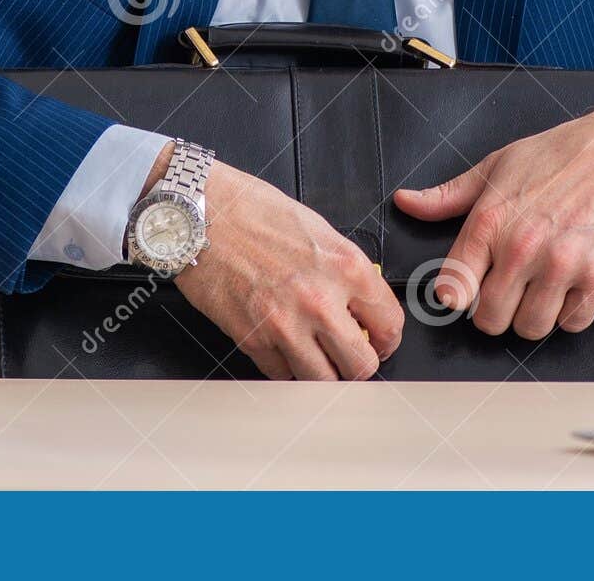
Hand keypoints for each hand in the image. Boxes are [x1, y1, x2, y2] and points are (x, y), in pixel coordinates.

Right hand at [170, 158, 403, 380]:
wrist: (202, 212)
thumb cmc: (253, 210)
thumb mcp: (318, 229)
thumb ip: (345, 271)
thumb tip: (362, 304)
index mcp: (346, 266)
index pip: (390, 324)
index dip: (387, 338)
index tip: (379, 339)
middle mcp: (321, 300)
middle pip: (362, 366)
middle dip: (358, 363)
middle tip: (348, 353)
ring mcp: (286, 325)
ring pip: (323, 382)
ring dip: (322, 372)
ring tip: (315, 355)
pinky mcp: (253, 340)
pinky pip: (282, 376)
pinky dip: (286, 368)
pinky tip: (282, 346)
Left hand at [392, 96, 593, 339]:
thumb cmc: (557, 156)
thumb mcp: (495, 167)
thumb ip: (448, 196)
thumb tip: (407, 203)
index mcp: (490, 221)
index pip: (453, 288)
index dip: (456, 295)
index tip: (463, 290)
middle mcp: (522, 248)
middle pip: (490, 320)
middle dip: (494, 309)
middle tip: (507, 288)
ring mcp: (561, 266)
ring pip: (530, 328)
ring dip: (532, 314)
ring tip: (538, 286)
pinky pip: (572, 323)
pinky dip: (569, 312)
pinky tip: (568, 284)